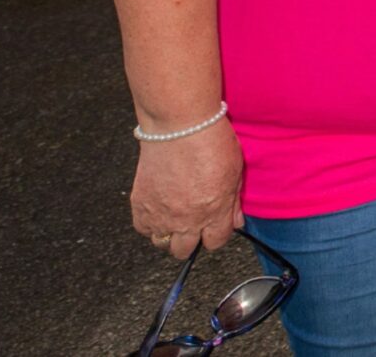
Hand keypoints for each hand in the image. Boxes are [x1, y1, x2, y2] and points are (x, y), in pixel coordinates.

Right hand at [130, 122, 243, 258]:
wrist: (179, 124)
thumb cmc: (212, 140)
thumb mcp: (235, 171)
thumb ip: (233, 202)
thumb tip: (235, 223)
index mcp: (214, 211)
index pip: (215, 242)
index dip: (216, 235)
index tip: (215, 226)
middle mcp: (187, 219)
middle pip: (185, 249)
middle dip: (191, 239)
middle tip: (193, 222)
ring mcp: (161, 214)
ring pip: (162, 242)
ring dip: (169, 233)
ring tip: (174, 215)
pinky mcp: (140, 204)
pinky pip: (142, 228)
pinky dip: (149, 223)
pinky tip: (158, 208)